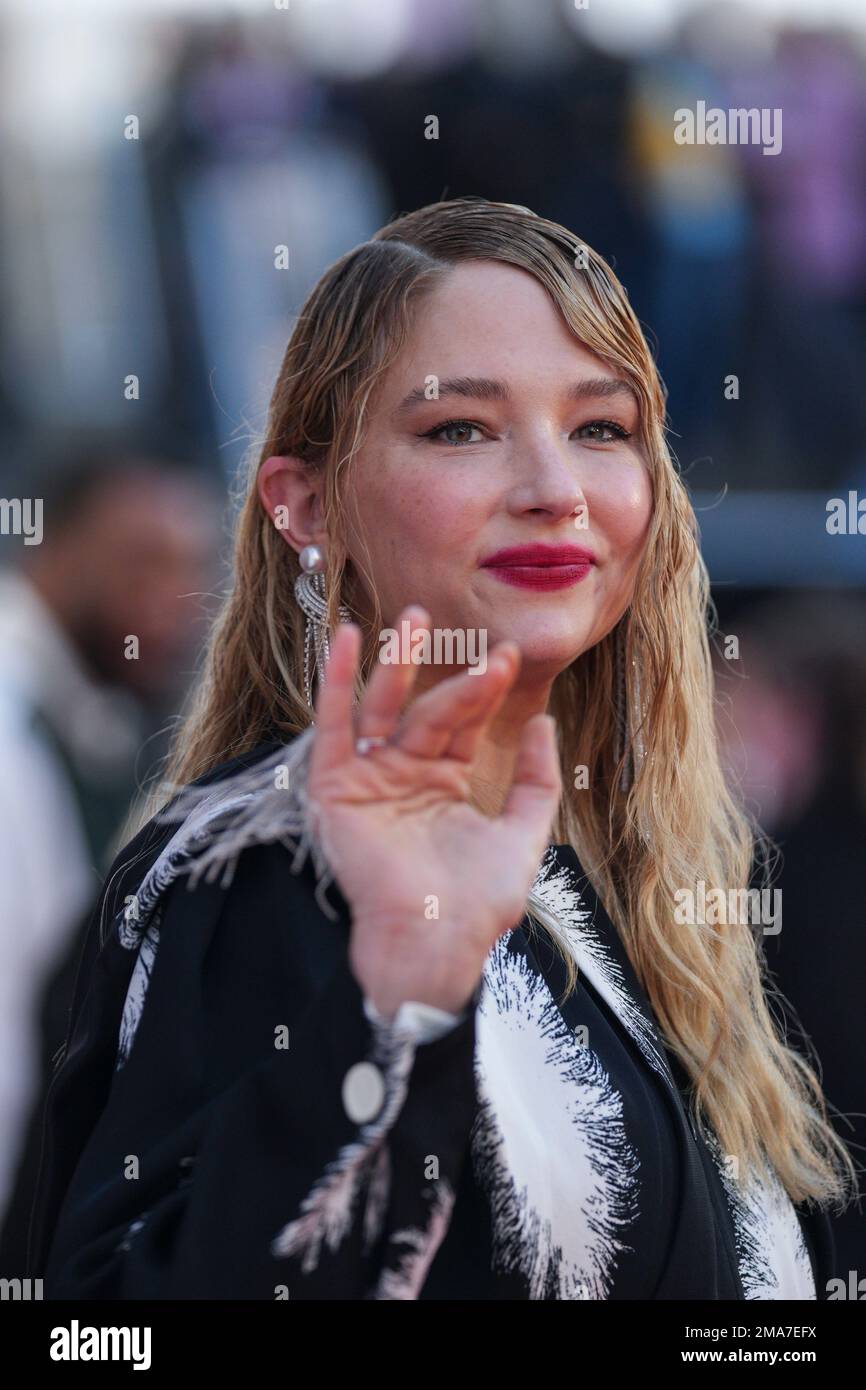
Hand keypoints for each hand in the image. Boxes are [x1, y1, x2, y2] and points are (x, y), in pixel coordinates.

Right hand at [307, 606, 561, 1018]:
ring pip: (382, 708)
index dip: (484, 689)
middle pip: (426, 709)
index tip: (508, 656)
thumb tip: (544, 721)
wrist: (435, 940)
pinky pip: (334, 726)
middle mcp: (402, 774)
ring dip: (394, 663)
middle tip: (465, 630)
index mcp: (441, 782)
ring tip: (412, 618)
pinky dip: (335, 682)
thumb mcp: (523, 834)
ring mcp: (368, 778)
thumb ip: (536, 780)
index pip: (462, 723)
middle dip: (444, 669)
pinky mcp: (335, 787)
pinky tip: (346, 639)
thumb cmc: (478, 902)